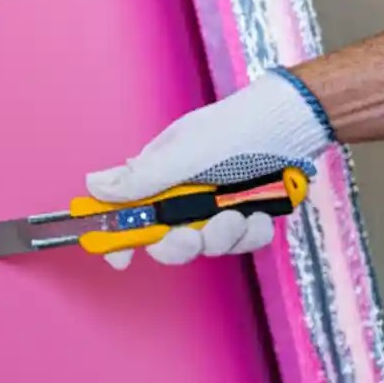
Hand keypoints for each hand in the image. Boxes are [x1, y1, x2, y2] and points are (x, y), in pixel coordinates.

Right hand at [85, 69, 331, 268]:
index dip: (120, 238)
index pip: (128, 213)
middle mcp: (183, 196)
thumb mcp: (182, 154)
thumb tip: (93, 186)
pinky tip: (258, 213)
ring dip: (223, 236)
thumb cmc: (234, 130)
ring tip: (237, 212)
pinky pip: (243, 243)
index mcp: (158, 177)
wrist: (290, 125)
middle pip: (167, 241)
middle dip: (181, 244)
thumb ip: (140, 178)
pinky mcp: (246, 217)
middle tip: (191, 236)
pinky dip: (252, 232)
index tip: (120, 257)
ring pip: (208, 246)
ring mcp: (215, 209)